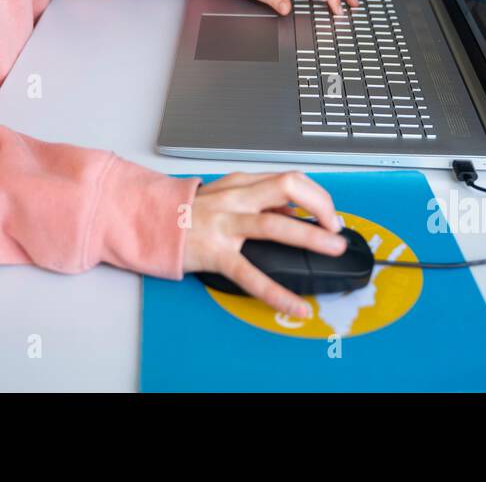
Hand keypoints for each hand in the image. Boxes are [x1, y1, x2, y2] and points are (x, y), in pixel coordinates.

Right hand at [183, 170, 348, 318]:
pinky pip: (251, 275)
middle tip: (337, 228)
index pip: (290, 179)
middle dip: (321, 205)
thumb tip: (295, 212)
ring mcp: (226, 225)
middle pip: (288, 187)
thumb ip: (260, 201)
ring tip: (333, 249)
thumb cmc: (189, 212)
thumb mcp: (227, 195)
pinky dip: (278, 293)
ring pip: (275, 224)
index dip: (317, 196)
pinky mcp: (216, 254)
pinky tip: (296, 306)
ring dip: (311, 236)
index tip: (330, 215)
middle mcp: (237, 199)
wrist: (148, 222)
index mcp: (242, 184)